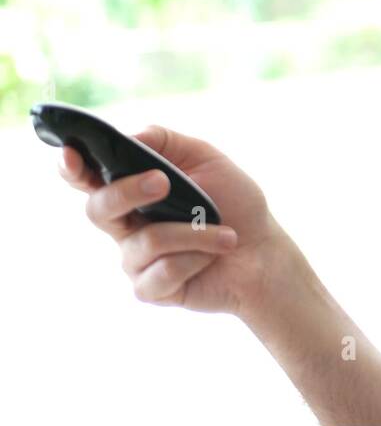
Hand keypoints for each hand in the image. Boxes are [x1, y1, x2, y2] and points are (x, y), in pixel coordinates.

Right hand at [57, 124, 287, 316]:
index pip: (88, 178)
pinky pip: (163, 271)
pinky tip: (212, 258)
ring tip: (226, 235)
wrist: (264, 253)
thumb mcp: (207, 159)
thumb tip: (129, 137)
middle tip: (164, 183)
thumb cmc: (235, 204)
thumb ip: (166, 143)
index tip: (70, 153)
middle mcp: (126, 225)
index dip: (71, 167)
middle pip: (99, 208)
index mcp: (132, 190)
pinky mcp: (149, 289)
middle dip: (129, 191)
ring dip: (194, 233)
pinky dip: (197, 259)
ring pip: (145, 241)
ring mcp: (134, 259)